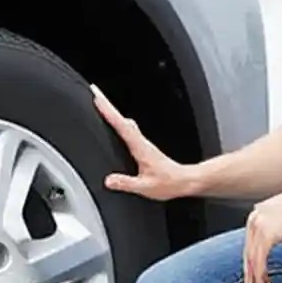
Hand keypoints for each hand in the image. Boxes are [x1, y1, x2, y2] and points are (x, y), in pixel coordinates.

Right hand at [91, 84, 192, 200]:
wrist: (185, 181)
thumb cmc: (169, 183)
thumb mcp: (146, 187)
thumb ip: (126, 183)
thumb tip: (109, 180)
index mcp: (140, 148)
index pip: (121, 126)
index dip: (109, 112)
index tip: (98, 99)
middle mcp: (141, 142)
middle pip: (121, 119)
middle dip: (108, 107)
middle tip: (96, 95)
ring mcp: (143, 143)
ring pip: (125, 123)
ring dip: (113, 113)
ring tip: (102, 106)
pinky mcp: (144, 147)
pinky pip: (129, 130)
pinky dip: (119, 123)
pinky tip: (116, 124)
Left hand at [244, 185, 281, 282]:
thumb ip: (277, 223)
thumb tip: (279, 231)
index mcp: (256, 215)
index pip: (250, 242)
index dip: (251, 259)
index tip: (253, 272)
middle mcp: (253, 220)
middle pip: (248, 251)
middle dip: (250, 271)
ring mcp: (259, 227)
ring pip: (253, 258)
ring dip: (256, 276)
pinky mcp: (267, 235)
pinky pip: (260, 259)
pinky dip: (261, 273)